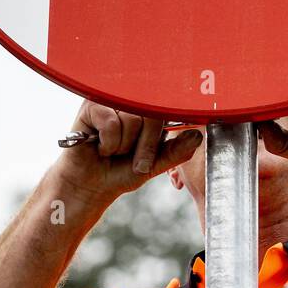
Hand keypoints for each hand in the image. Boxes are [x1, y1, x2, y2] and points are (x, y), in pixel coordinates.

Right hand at [53, 100, 202, 206]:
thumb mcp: (153, 165)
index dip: (159, 139)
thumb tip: (197, 136)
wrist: (90, 185)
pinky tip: (98, 145)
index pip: (167, 114)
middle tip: (129, 158)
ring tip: (111, 150)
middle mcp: (132, 104)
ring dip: (122, 146)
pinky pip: (111, 123)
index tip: (148, 158)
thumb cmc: (119, 172)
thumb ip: (174, 152)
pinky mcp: (93, 105)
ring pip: (132, 121)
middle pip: (152, 117)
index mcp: (149, 114)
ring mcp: (113, 102)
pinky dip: (107, 142)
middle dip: (144, 147)